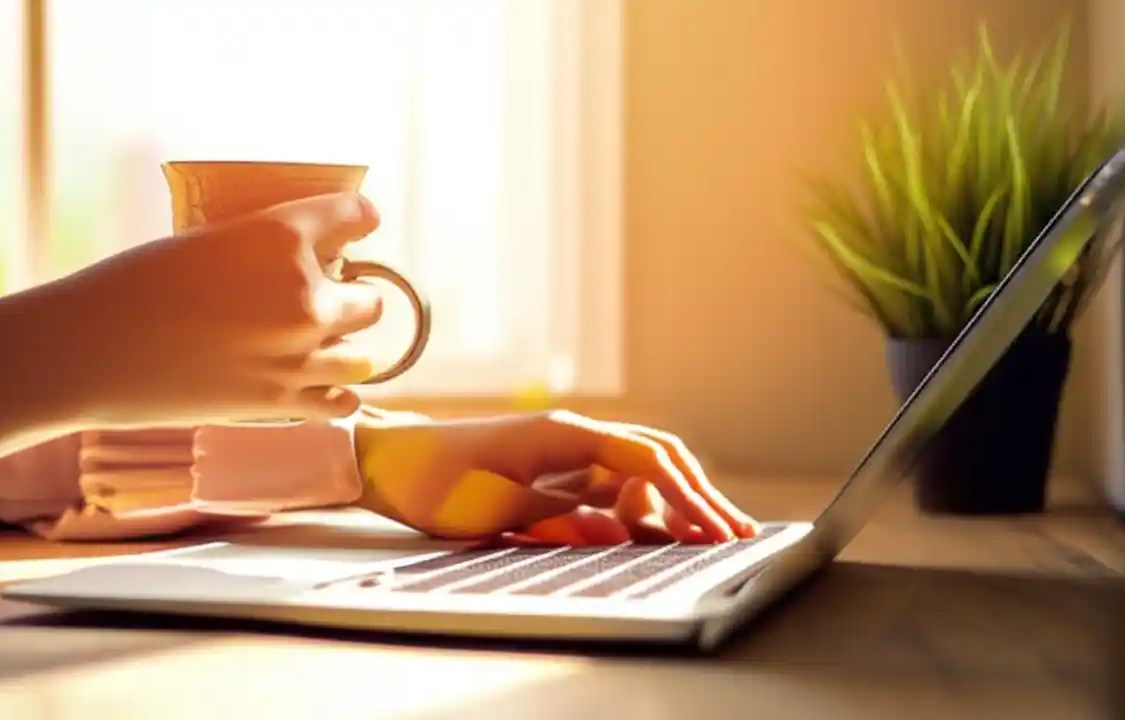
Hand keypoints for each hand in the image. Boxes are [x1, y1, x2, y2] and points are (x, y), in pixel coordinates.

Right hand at [50, 193, 382, 426]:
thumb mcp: (208, 244)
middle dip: (348, 299)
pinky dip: (334, 395)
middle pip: (370, 300)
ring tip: (312, 345)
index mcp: (283, 237)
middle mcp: (305, 294)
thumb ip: (264, 253)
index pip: (359, 215)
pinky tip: (316, 386)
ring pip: (363, 355)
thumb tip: (301, 264)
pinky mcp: (283, 402)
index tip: (357, 227)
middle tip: (317, 300)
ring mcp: (299, 353)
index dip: (359, 221)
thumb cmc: (133, 285)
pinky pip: (344, 401)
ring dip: (340, 349)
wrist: (90, 350)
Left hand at [354, 409, 758, 543]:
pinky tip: (657, 534)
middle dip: (698, 495)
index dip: (688, 495)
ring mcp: (567, 453)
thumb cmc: (433, 482)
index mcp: (564, 435)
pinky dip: (641, 509)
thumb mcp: (492, 509)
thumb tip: (622, 536)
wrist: (389, 461)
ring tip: (707, 539)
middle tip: (736, 532)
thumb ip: (559, 520)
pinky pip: (612, 487)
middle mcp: (574, 437)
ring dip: (674, 503)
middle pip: (657, 459)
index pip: (647, 460)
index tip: (716, 529)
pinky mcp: (557, 472)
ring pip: (640, 473)